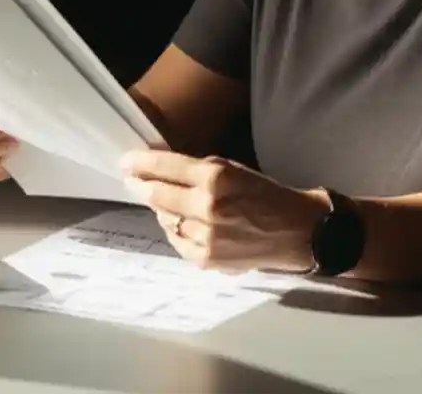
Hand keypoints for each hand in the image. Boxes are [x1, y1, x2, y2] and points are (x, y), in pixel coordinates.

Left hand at [120, 150, 326, 272]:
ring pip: (165, 220)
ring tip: (165, 202)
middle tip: (131, 180)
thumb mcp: (234, 169)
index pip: (166, 167)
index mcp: (216, 178)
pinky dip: (175, 230)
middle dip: (140, 185)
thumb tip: (161, 169)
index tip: (124, 161)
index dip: (140, 163)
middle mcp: (207, 207)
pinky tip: (182, 223)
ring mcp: (206, 237)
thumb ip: (198, 169)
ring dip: (161, 209)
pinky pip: (176, 241)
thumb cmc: (266, 194)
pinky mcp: (206, 259)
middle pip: (158, 195)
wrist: (297, 233)